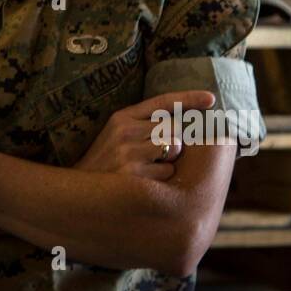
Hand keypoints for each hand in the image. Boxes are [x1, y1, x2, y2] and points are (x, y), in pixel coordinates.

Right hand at [73, 90, 215, 178]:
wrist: (79, 192)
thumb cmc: (106, 163)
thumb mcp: (116, 135)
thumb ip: (144, 125)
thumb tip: (182, 125)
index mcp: (122, 117)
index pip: (162, 101)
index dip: (189, 98)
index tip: (211, 99)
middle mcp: (125, 131)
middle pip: (174, 127)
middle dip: (175, 140)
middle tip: (157, 154)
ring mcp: (128, 153)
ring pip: (173, 148)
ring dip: (169, 160)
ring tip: (148, 168)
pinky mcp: (133, 175)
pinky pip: (167, 172)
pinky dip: (162, 179)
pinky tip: (144, 183)